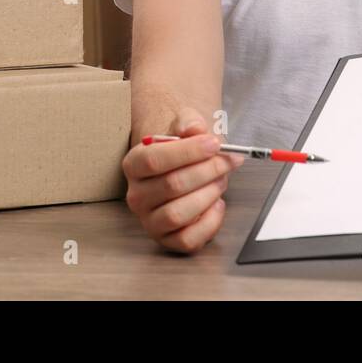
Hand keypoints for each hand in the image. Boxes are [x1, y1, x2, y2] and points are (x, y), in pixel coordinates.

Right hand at [122, 109, 244, 253]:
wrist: (182, 169)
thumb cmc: (183, 150)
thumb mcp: (184, 127)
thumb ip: (189, 122)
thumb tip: (194, 128)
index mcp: (133, 165)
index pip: (154, 159)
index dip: (188, 152)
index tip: (214, 144)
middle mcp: (136, 195)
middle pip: (171, 185)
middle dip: (207, 171)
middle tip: (228, 160)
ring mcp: (149, 220)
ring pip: (178, 214)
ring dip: (208, 195)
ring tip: (221, 181)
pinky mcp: (167, 240)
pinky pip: (188, 239)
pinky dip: (210, 222)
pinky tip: (217, 204)